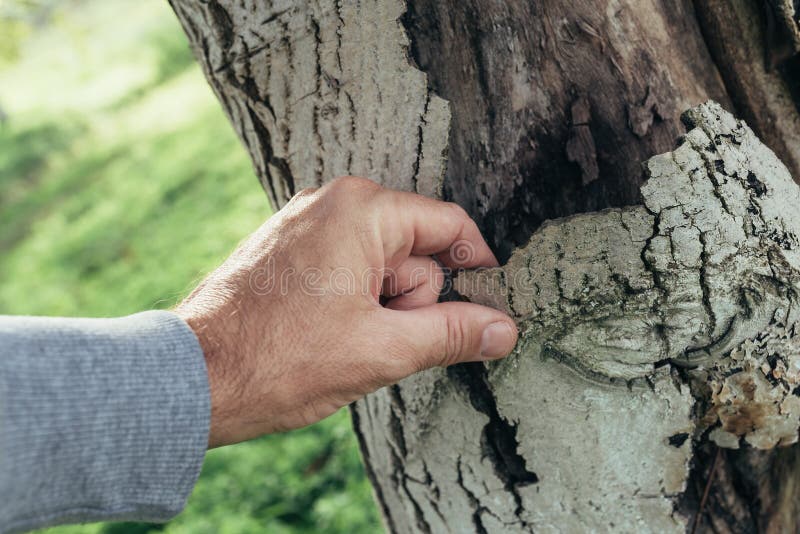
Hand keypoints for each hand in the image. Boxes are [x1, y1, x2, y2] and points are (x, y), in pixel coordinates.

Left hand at [176, 177, 517, 447]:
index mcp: (361, 209)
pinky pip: (347, 274)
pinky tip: (325, 337)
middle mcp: (332, 205)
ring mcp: (305, 227)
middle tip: (379, 338)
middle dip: (411, 302)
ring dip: (380, 310)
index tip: (489, 308)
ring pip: (380, 268)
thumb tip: (502, 329)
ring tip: (342, 343)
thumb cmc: (278, 358)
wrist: (193, 378)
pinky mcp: (287, 253)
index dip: (478, 268)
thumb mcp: (383, 349)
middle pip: (415, 251)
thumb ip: (453, 334)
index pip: (450, 226)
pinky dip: (353, 306)